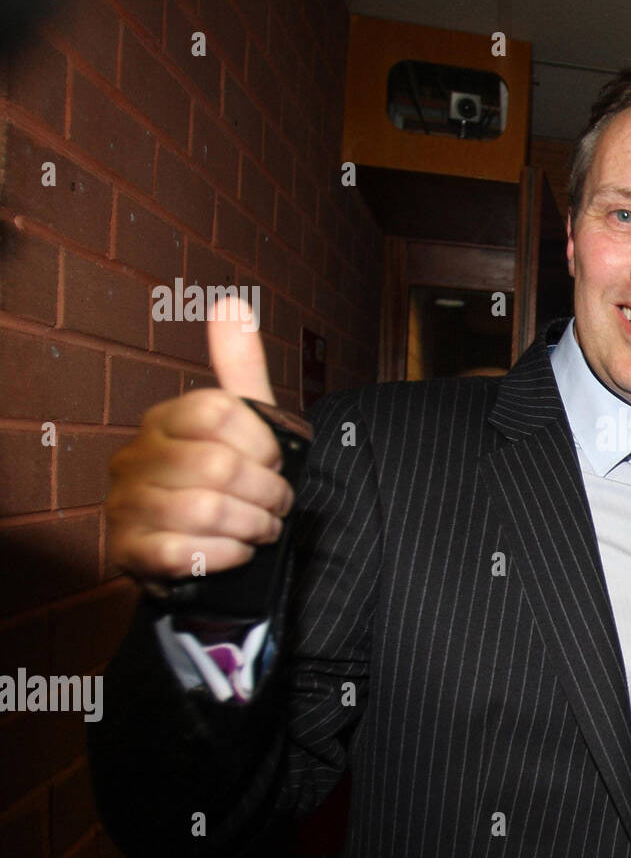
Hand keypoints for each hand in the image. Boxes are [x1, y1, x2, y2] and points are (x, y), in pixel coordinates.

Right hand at [107, 299, 294, 581]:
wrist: (199, 551)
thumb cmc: (226, 481)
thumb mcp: (241, 424)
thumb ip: (239, 368)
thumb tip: (232, 303)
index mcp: (163, 421)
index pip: (218, 412)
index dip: (262, 442)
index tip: (275, 460)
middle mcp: (133, 458)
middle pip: (218, 466)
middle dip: (267, 491)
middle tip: (278, 503)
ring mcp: (125, 506)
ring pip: (205, 510)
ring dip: (252, 525)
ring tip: (263, 527)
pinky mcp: (129, 553)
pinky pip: (184, 553)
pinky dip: (227, 554)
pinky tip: (239, 551)